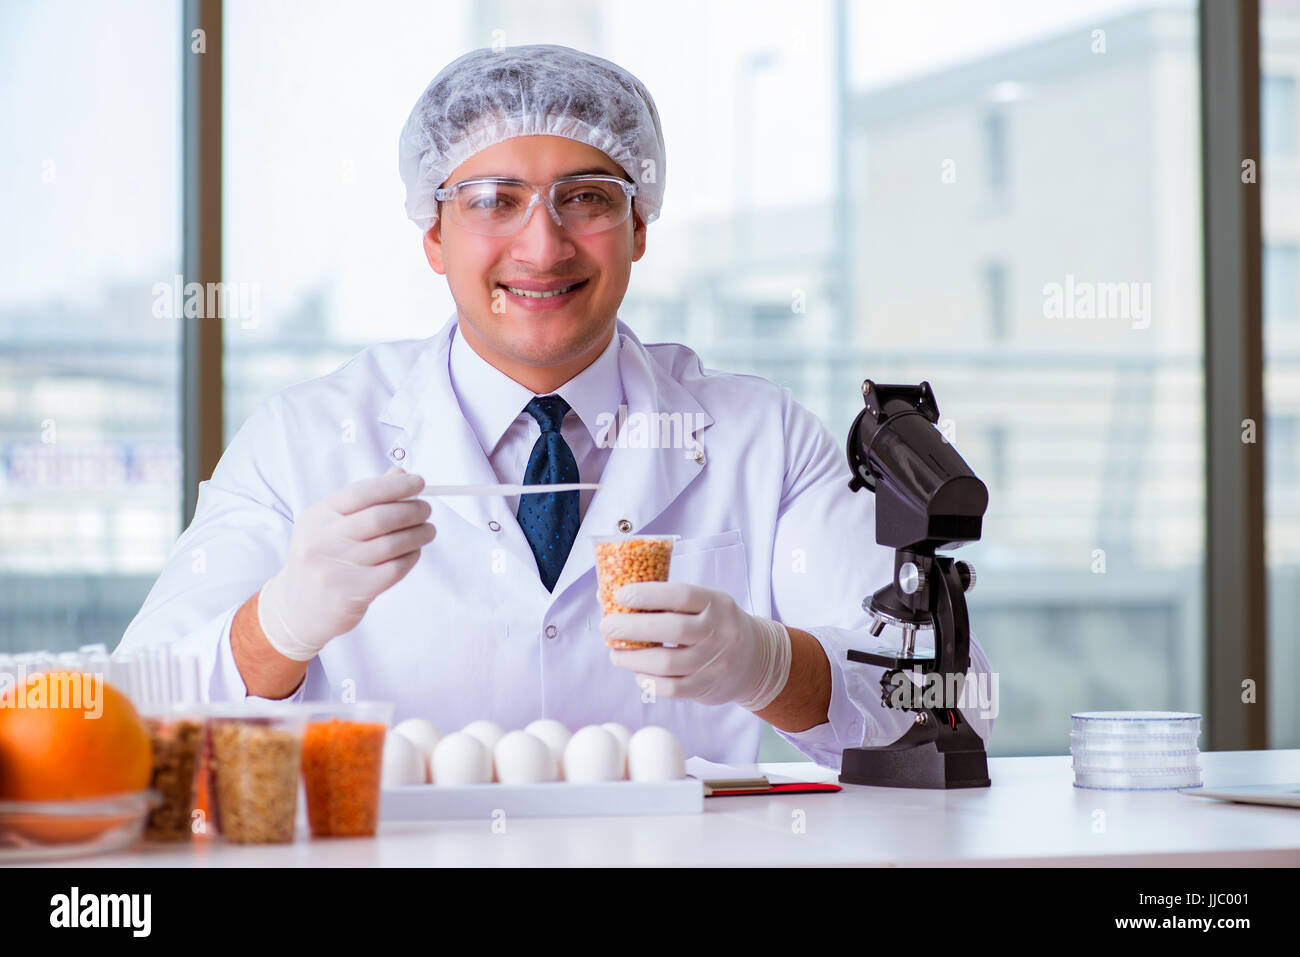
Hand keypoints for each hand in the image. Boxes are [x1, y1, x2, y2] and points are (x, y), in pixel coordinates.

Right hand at [257, 467, 435, 660]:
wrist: (298, 609)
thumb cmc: (322, 559)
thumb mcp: (330, 525)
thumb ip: (364, 501)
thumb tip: (401, 474)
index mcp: (317, 517)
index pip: (361, 493)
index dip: (394, 486)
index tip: (419, 482)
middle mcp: (323, 541)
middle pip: (380, 518)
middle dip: (412, 510)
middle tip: (426, 509)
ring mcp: (337, 568)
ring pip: (392, 543)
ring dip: (418, 534)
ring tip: (428, 530)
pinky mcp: (353, 592)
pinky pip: (394, 568)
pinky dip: (411, 556)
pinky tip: (414, 552)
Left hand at [601, 581, 791, 709]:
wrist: (755, 660)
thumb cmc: (715, 624)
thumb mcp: (703, 603)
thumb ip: (663, 600)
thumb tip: (608, 595)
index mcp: (716, 603)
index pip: (680, 595)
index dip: (648, 594)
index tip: (621, 595)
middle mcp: (718, 632)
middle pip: (671, 629)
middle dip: (632, 627)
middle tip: (608, 626)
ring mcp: (714, 662)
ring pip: (667, 663)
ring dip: (633, 658)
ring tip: (615, 653)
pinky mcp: (706, 688)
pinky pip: (671, 688)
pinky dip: (647, 681)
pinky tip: (637, 672)